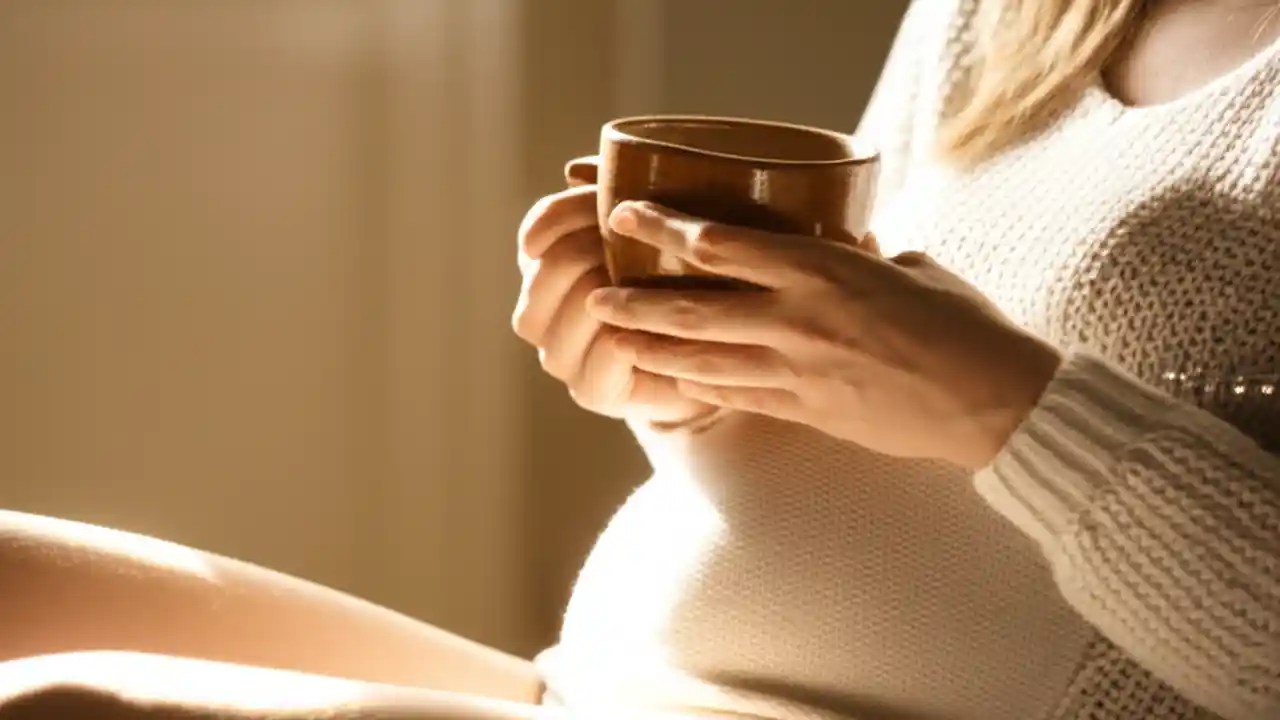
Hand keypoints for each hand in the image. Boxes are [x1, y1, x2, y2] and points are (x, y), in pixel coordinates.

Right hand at [512, 160, 718, 427]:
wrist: (712, 363)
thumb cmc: (684, 283)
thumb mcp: (659, 232)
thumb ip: (622, 198)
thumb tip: (578, 170)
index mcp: (548, 269)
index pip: (536, 235)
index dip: (563, 214)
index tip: (600, 201)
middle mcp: (543, 316)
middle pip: (545, 273)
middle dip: (588, 249)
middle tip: (632, 240)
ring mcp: (563, 357)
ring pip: (566, 316)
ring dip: (607, 292)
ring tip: (646, 279)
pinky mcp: (593, 392)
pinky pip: (601, 355)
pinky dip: (627, 334)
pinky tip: (656, 321)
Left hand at [584, 201, 1063, 467]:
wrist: (991, 400)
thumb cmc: (961, 325)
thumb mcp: (909, 268)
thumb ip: (859, 256)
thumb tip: (839, 242)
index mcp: (824, 270)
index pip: (724, 244)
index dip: (666, 229)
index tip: (627, 217)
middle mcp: (799, 318)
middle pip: (696, 308)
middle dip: (638, 302)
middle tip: (595, 294)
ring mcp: (798, 370)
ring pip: (704, 358)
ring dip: (651, 348)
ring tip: (612, 338)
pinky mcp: (806, 411)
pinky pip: (735, 397)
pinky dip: (694, 389)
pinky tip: (663, 383)